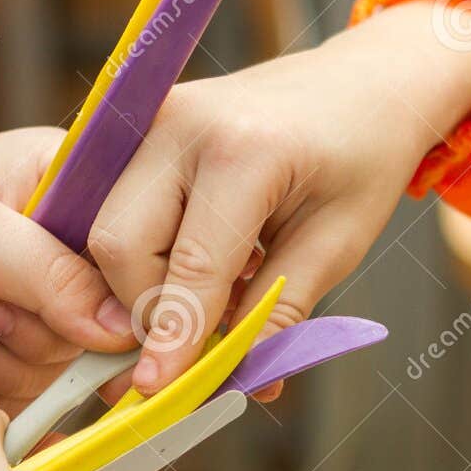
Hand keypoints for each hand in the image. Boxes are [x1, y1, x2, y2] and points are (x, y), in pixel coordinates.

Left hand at [0, 130, 134, 416]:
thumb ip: (50, 274)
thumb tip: (124, 327)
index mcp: (55, 182)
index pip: (132, 233)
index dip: (126, 279)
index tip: (101, 310)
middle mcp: (50, 246)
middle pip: (106, 313)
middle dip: (39, 324)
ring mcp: (25, 308)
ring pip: (68, 363)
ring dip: (6, 359)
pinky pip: (31, 397)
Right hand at [89, 0, 470, 397]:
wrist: (364, 81)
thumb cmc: (362, 159)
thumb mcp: (337, 245)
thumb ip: (279, 313)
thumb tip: (241, 383)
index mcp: (246, 151)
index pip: (191, 267)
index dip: (173, 337)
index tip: (156, 389)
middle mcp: (183, 124)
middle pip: (120, 247)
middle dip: (145, 307)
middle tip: (192, 335)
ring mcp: (153, 118)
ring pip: (105, 231)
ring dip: (143, 281)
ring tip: (206, 288)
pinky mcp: (139, 125)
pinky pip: (113, 207)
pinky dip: (142, 252)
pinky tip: (191, 257)